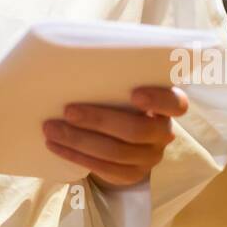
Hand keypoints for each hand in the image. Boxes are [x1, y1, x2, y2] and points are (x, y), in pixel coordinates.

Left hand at [42, 86, 188, 187]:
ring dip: (79, 140)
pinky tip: (55, 146)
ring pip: (115, 152)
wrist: (121, 134)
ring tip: (51, 129)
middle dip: (98, 120)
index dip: (158, 100)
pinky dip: (75, 156)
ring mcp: (149, 156)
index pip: (176, 103)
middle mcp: (162, 132)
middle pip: (136, 130)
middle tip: (68, 111)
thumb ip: (114, 74)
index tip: (134, 93)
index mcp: (166, 104)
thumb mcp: (122, 85)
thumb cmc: (117, 97)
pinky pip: (104, 169)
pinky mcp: (131, 174)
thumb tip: (74, 52)